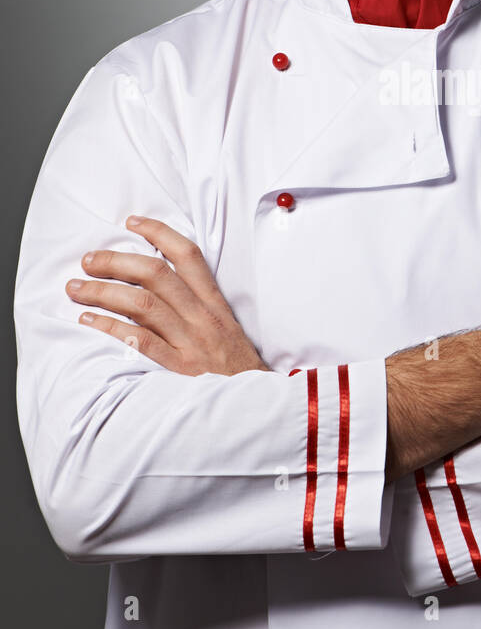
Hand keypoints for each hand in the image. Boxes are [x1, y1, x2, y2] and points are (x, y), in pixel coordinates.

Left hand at [65, 215, 268, 376]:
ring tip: (77, 288)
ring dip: (104, 292)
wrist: (256, 406)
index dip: (159, 233)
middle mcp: (203, 318)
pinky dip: (111, 328)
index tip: (131, 222)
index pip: (188, 255)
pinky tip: (89, 321)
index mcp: (214, 303)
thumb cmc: (236, 367)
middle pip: (157, 275)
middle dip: (117, 262)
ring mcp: (191, 343)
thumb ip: (198, 304)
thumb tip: (157, 281)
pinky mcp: (180, 370)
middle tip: (89, 260)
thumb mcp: (226, 327)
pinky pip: (140, 342)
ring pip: (143, 305)